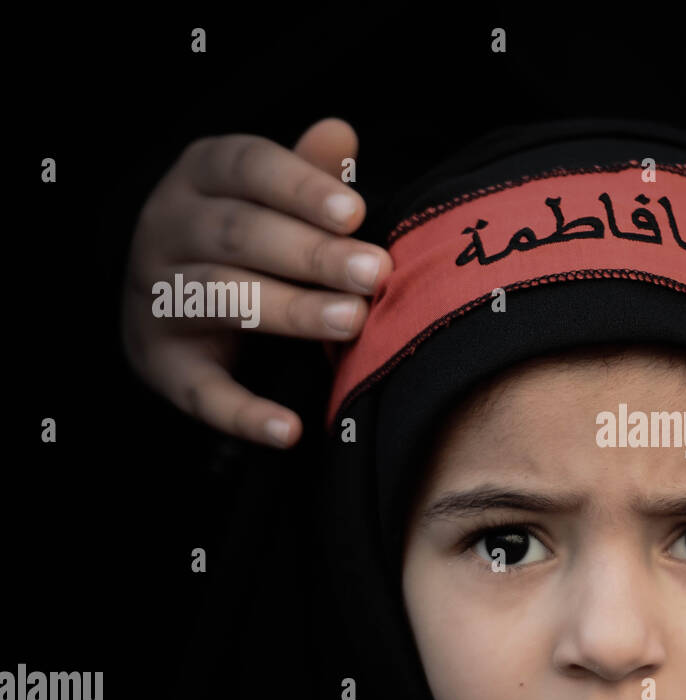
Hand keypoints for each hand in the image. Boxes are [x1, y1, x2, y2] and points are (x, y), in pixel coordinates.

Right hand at [120, 118, 393, 446]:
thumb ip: (306, 173)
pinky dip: (245, 414)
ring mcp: (158, 300)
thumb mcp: (270, 197)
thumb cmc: (244, 236)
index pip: (247, 168)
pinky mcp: (163, 365)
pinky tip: (290, 430)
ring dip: (291, 312)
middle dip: (312, 255)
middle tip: (375, 271)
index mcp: (198, 178)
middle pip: (240, 237)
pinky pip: (202, 393)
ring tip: (353, 321)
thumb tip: (340, 132)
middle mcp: (165, 232)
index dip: (300, 188)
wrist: (165, 299)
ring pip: (224, 301)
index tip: (355, 211)